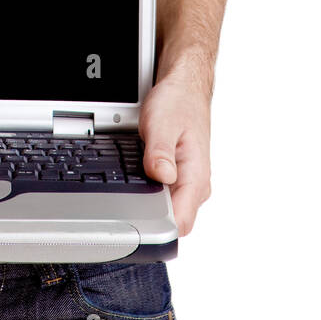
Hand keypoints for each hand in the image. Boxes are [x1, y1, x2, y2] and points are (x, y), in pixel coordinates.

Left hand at [138, 66, 211, 235]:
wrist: (184, 89)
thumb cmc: (178, 102)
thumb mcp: (162, 123)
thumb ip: (160, 151)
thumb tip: (161, 175)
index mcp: (196, 177)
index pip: (180, 223)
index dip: (157, 230)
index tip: (135, 225)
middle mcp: (196, 185)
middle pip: (171, 222)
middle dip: (148, 218)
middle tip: (124, 204)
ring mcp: (188, 183)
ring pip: (167, 210)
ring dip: (148, 204)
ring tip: (132, 186)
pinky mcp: (179, 178)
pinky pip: (164, 197)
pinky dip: (149, 192)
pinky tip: (138, 179)